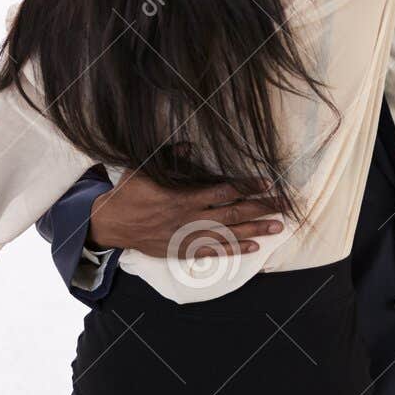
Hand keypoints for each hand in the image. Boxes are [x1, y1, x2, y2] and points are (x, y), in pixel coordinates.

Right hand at [89, 170, 286, 256]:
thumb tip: (191, 143)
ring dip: (255, 230)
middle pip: (233, 213)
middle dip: (260, 208)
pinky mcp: (183, 250)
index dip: (247, 187)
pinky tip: (254, 247)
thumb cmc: (129, 193)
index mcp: (183, 196)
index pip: (224, 191)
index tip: (267, 183)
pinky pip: (214, 251)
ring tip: (278, 228)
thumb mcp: (145, 168)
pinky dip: (235, 249)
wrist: (111, 224)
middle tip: (283, 205)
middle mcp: (190, 218)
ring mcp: (188, 236)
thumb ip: (170, 157)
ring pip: (229, 234)